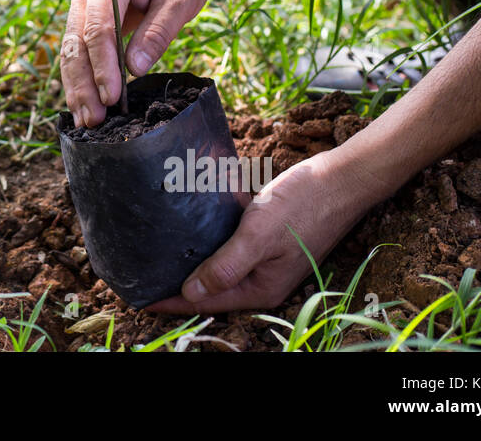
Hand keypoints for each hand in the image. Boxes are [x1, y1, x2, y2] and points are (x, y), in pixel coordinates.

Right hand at [60, 0, 213, 126]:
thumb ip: (158, 31)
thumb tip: (134, 70)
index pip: (99, 27)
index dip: (103, 65)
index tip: (112, 98)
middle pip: (76, 41)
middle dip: (83, 83)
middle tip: (93, 120)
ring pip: (71, 47)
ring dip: (77, 85)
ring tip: (86, 121)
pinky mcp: (86, 12)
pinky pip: (79, 47)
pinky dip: (82, 75)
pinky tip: (84, 103)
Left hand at [147, 149, 377, 312]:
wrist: (342, 178)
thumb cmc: (303, 204)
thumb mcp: (259, 234)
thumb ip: (226, 266)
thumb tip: (190, 293)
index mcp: (260, 287)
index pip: (205, 302)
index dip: (171, 301)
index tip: (139, 298)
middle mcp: (263, 279)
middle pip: (211, 290)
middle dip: (178, 286)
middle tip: (142, 277)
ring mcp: (267, 260)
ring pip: (221, 268)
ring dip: (193, 264)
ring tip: (158, 257)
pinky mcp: (269, 240)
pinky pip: (233, 248)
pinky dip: (212, 243)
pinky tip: (191, 231)